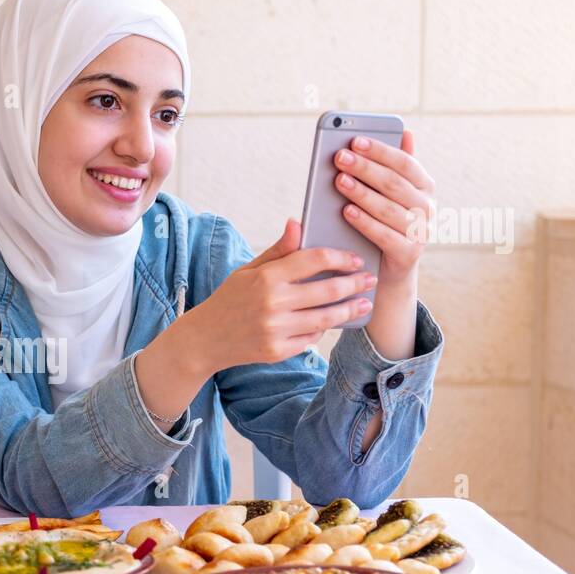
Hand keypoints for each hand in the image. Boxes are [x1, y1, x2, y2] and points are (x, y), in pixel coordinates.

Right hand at [189, 219, 375, 369]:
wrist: (204, 339)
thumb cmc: (229, 299)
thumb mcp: (249, 270)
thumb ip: (278, 250)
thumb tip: (297, 222)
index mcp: (266, 277)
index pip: (314, 259)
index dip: (340, 258)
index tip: (355, 259)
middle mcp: (273, 303)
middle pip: (327, 290)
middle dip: (354, 284)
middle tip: (370, 280)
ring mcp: (276, 329)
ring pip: (326, 318)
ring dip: (349, 310)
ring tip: (363, 303)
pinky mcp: (278, 351)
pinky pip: (311, 339)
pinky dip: (324, 330)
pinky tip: (333, 322)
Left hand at [333, 130, 435, 280]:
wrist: (389, 268)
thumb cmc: (386, 222)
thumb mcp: (391, 194)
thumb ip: (395, 167)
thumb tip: (407, 132)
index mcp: (425, 186)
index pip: (404, 162)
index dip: (380, 151)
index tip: (355, 141)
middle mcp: (428, 207)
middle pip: (393, 183)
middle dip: (365, 168)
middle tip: (340, 158)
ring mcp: (421, 231)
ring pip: (388, 208)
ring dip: (362, 193)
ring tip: (339, 181)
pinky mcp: (409, 253)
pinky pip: (384, 235)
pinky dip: (364, 222)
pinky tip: (346, 211)